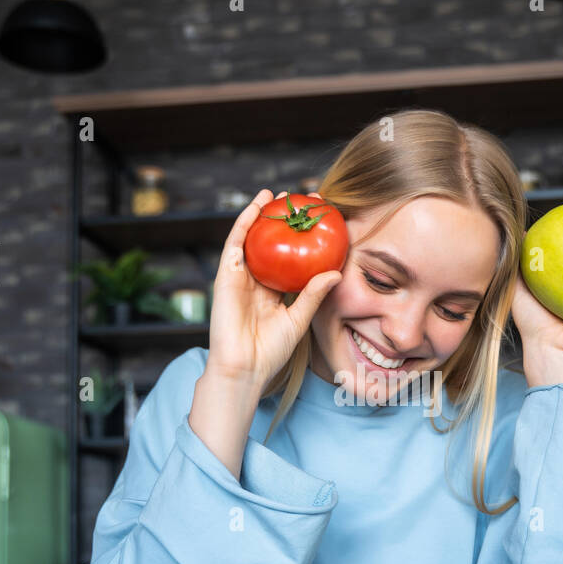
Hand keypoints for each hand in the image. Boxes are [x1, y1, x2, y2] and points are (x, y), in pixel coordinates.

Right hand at [204, 189, 342, 389]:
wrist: (245, 368)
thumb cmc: (271, 352)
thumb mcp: (299, 319)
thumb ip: (313, 294)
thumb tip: (337, 272)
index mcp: (271, 293)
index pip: (287, 260)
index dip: (300, 240)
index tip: (317, 222)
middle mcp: (254, 282)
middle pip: (268, 245)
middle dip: (280, 222)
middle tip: (298, 200)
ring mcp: (238, 278)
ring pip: (250, 239)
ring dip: (260, 215)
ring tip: (275, 195)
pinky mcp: (225, 276)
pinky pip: (235, 244)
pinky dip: (244, 223)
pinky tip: (256, 206)